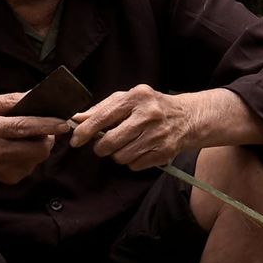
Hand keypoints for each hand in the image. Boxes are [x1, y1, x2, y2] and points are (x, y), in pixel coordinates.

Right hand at [0, 92, 70, 195]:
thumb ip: (9, 100)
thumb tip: (35, 96)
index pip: (23, 127)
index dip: (45, 125)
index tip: (63, 122)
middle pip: (37, 148)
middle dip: (49, 137)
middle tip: (47, 129)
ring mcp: (5, 168)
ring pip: (38, 157)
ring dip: (40, 145)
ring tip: (28, 137)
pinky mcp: (11, 178)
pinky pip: (32, 165)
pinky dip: (31, 155)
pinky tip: (18, 150)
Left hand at [69, 84, 195, 169]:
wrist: (187, 117)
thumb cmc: (151, 106)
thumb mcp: (128, 99)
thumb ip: (102, 108)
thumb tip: (77, 119)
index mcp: (136, 97)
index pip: (104, 116)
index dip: (85, 130)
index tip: (75, 140)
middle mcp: (148, 115)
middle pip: (111, 141)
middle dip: (101, 147)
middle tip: (102, 145)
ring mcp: (158, 135)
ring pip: (121, 156)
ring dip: (116, 155)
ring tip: (124, 145)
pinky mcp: (164, 152)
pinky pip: (135, 165)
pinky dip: (131, 161)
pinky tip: (138, 150)